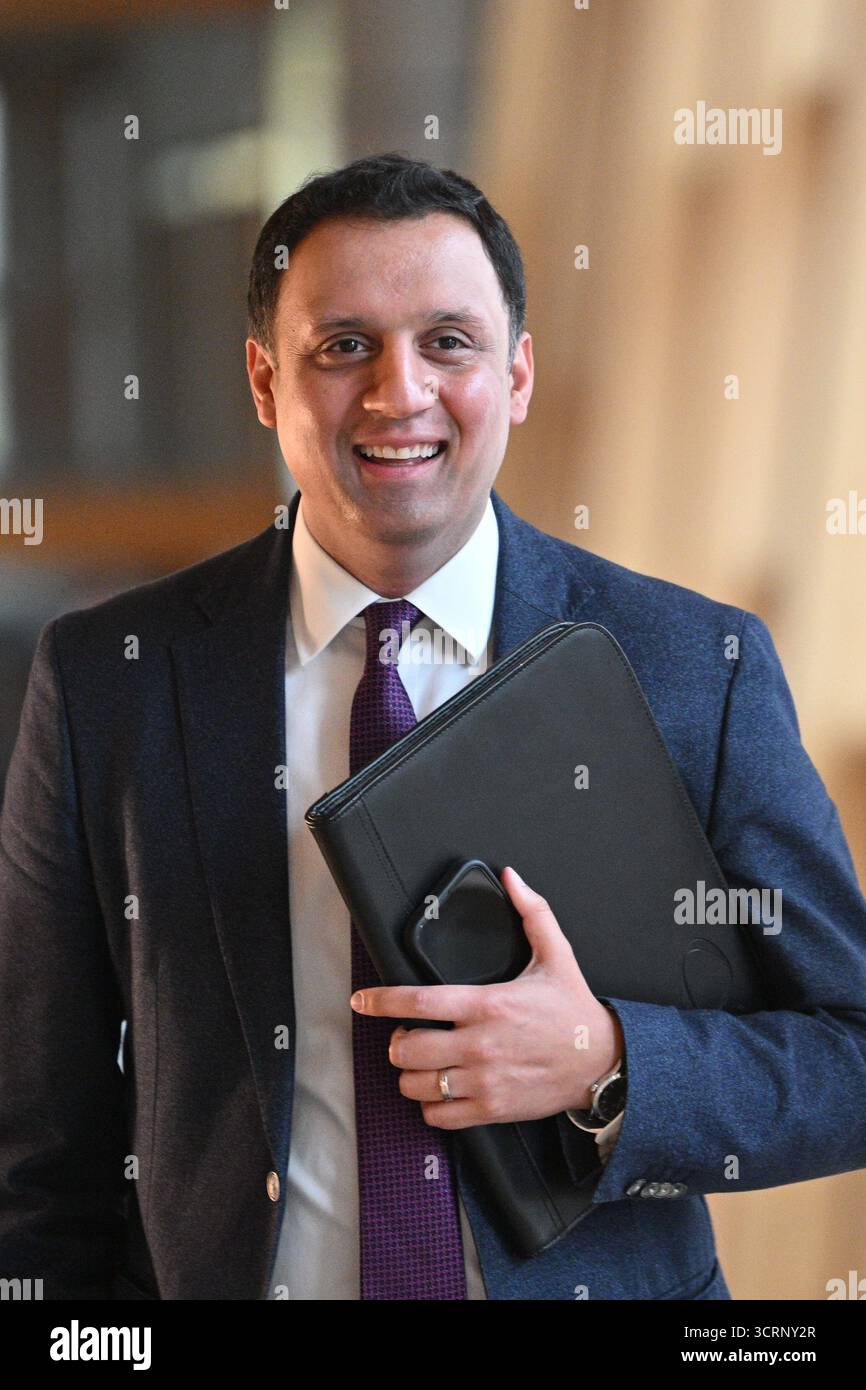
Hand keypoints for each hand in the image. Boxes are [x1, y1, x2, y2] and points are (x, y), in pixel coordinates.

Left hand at [349, 866, 623, 1128]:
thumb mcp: (557, 954)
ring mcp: (484, 1080)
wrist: (603, 1063)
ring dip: (410, 1074)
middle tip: (406, 1035)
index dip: (381, 1001)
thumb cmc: (574, 1010)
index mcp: (488, 1003)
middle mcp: (480, 1044)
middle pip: (407, 1048)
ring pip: (417, 1084)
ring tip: (422, 1064)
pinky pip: (439, 1116)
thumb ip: (532, 912)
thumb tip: (511, 877)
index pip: (418, 1003)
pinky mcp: (492, 1109)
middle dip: (397, 1041)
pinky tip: (440, 1091)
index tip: (362, 1000)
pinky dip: (431, 1106)